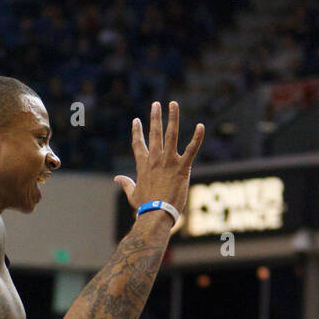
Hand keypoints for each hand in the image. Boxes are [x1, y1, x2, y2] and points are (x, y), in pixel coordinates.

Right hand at [114, 101, 203, 218]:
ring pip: (171, 135)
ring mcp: (169, 162)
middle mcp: (155, 160)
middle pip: (154, 134)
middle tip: (156, 104)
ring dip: (172, 118)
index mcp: (143, 165)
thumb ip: (126, 184)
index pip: (138, 144)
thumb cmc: (145, 208)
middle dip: (155, 117)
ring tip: (173, 104)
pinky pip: (192, 150)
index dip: (137, 132)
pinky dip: (197, 138)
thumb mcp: (132, 195)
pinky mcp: (183, 168)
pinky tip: (201, 126)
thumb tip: (117, 178)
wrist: (156, 214)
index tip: (136, 121)